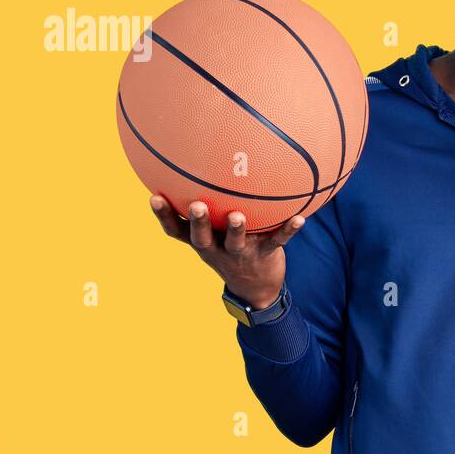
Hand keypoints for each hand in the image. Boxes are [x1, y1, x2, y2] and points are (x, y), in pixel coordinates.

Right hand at [149, 194, 302, 308]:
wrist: (256, 288)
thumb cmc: (229, 248)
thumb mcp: (213, 234)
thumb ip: (206, 208)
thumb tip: (193, 166)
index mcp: (202, 242)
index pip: (176, 231)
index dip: (164, 216)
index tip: (154, 197)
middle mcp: (217, 249)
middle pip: (202, 238)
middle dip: (199, 222)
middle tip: (197, 205)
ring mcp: (241, 254)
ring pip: (236, 242)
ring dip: (236, 229)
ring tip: (237, 216)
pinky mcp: (265, 255)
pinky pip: (277, 241)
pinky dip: (288, 230)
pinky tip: (299, 219)